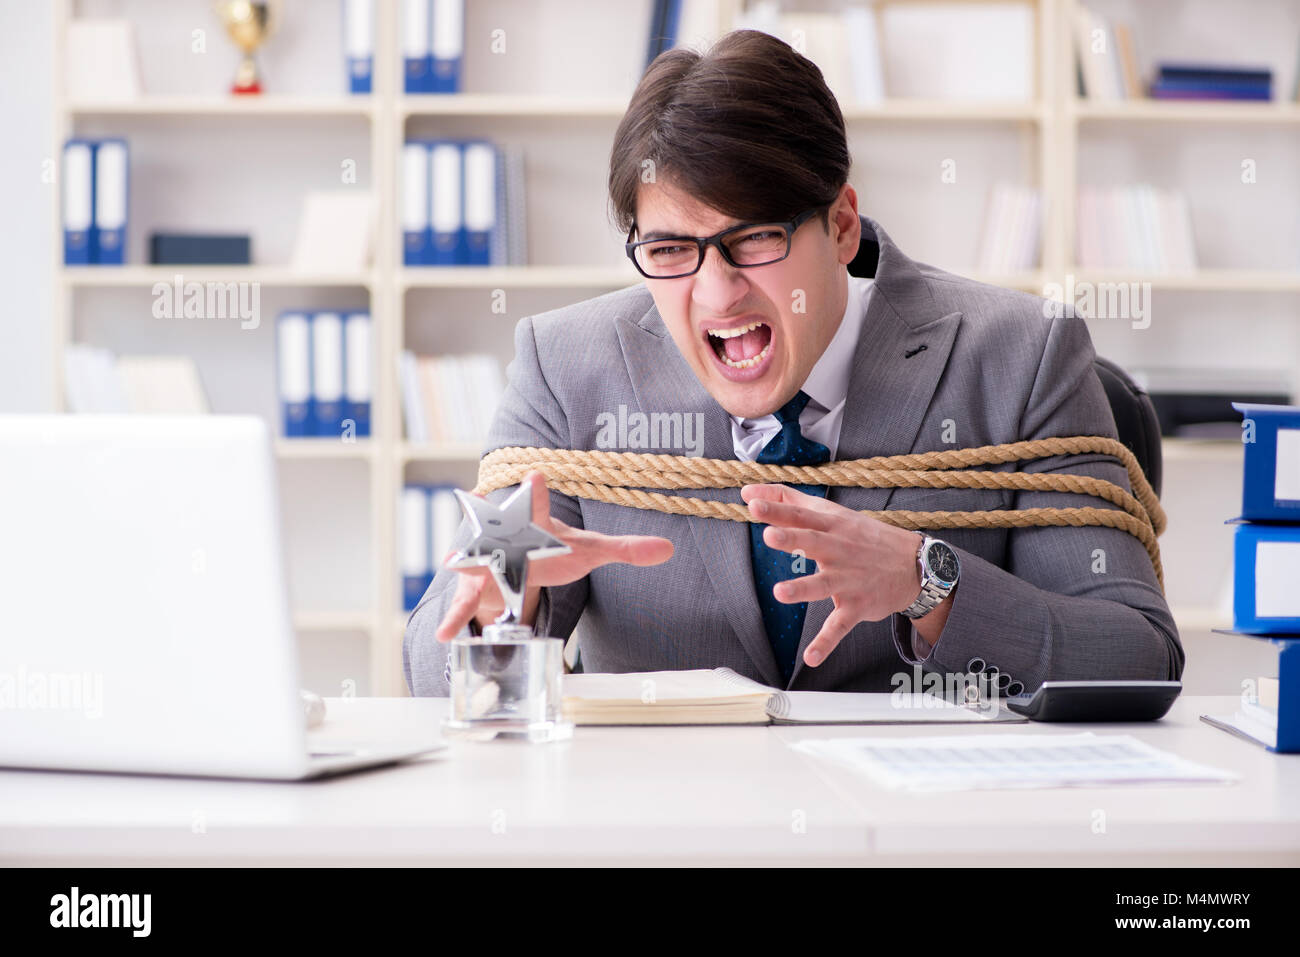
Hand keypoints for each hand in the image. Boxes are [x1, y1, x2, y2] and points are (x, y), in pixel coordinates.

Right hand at [435, 470, 674, 640]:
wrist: (515, 562)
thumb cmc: (550, 550)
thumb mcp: (587, 552)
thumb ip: (625, 550)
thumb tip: (669, 549)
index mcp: (535, 520)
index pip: (540, 501)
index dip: (539, 489)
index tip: (536, 475)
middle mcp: (506, 534)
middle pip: (501, 528)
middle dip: (494, 522)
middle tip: (485, 502)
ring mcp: (486, 560)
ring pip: (475, 560)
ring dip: (464, 565)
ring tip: (450, 566)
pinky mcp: (474, 586)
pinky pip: (464, 601)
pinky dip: (456, 617)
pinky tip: (445, 634)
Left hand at [740, 483, 941, 667]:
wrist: (915, 565)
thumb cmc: (862, 537)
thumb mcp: (832, 513)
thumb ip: (789, 502)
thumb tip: (748, 492)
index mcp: (831, 525)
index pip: (801, 515)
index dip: (777, 509)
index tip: (752, 503)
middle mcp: (839, 550)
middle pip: (812, 542)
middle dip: (791, 539)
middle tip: (769, 535)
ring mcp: (848, 579)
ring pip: (822, 584)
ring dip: (802, 589)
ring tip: (780, 593)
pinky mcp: (856, 606)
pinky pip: (839, 626)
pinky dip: (826, 642)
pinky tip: (811, 658)